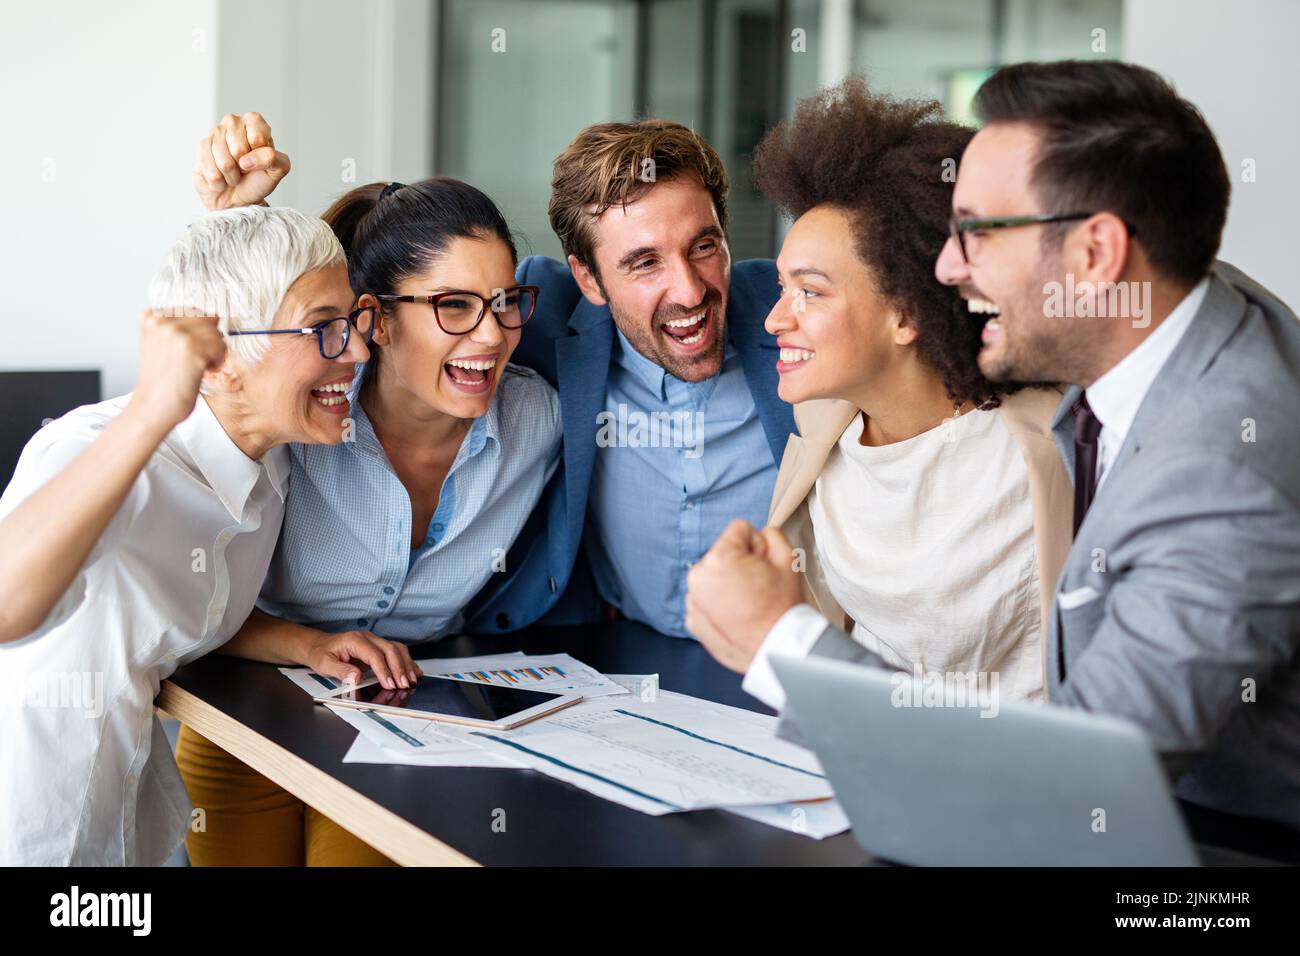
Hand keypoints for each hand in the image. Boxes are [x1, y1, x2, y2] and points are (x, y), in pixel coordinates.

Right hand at [127, 310, 226, 432]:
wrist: (152, 407)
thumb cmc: (161, 379)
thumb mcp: (162, 343)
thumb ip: (181, 326)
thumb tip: (216, 315)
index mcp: (151, 316)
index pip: (194, 311)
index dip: (197, 332)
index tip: (185, 350)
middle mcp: (162, 321)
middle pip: (207, 319)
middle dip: (207, 340)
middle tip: (193, 360)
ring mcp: (177, 333)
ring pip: (216, 333)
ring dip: (213, 352)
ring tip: (195, 367)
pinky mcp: (193, 349)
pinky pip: (221, 347)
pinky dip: (217, 362)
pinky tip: (201, 372)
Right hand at [194, 111, 289, 209]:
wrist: (238, 196)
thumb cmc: (258, 179)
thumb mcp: (278, 170)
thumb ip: (274, 159)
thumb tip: (247, 159)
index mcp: (254, 121)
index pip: (257, 138)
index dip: (260, 155)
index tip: (260, 159)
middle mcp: (233, 122)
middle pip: (239, 149)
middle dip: (244, 167)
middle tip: (245, 168)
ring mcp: (215, 133)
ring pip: (225, 162)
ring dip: (232, 176)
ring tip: (234, 173)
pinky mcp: (201, 147)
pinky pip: (212, 171)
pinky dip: (219, 182)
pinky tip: (221, 177)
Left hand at [303, 629, 422, 689]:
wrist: (318, 645)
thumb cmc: (321, 653)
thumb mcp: (323, 664)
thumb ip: (340, 671)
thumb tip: (355, 678)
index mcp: (354, 640)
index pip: (374, 655)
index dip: (384, 670)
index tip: (389, 684)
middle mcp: (367, 638)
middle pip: (390, 649)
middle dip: (400, 668)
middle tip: (404, 685)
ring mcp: (375, 641)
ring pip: (397, 649)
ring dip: (406, 665)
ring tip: (412, 680)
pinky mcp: (379, 647)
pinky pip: (397, 651)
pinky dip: (407, 662)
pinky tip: (414, 671)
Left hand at [685, 519, 804, 672]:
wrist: (776, 650)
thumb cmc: (782, 606)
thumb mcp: (788, 558)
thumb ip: (772, 534)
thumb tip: (759, 536)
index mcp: (719, 557)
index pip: (739, 530)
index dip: (758, 546)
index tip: (763, 566)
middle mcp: (698, 576)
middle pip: (724, 554)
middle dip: (740, 565)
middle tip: (758, 587)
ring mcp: (692, 600)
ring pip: (714, 577)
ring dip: (728, 584)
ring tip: (748, 604)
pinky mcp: (692, 621)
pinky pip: (707, 600)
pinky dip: (719, 605)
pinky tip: (737, 616)